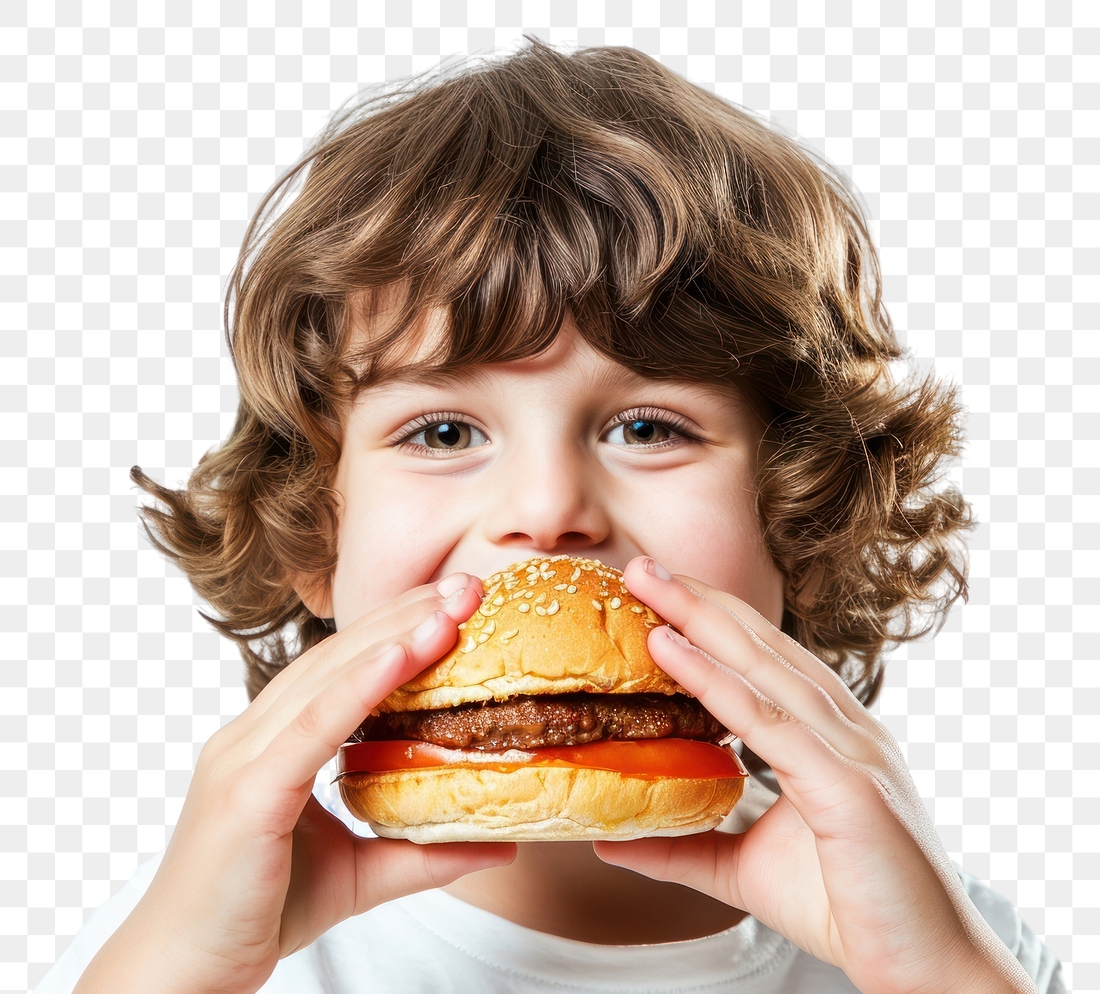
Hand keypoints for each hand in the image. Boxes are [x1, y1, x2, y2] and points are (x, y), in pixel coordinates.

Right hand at [75, 574, 515, 993]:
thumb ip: (422, 855)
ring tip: (451, 608)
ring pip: (328, 679)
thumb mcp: (359, 876)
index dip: (396, 628)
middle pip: (338, 658)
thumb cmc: (256, 914)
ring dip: (394, 638)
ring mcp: (243, 756)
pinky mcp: (246, 791)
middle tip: (466, 586)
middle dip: (405, 615)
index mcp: (270, 743)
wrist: (182, 974)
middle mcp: (252, 736)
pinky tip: (402, 655)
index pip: (340, 668)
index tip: (451, 602)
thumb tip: (500, 845)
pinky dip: (359, 686)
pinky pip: (311, 727)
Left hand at [593, 557, 1034, 993]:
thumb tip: (611, 840)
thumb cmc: (848, 909)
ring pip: (763, 667)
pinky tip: (672, 648)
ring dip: (698, 619)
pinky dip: (716, 679)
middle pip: (760, 644)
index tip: (656, 591)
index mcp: (832, 736)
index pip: (763, 659)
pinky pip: (769, 720)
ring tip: (646, 583)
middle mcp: (846, 728)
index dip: (709, 620)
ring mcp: (851, 750)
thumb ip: (684, 847)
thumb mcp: (744, 868)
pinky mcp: (847, 785)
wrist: (928, 970)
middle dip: (698, 599)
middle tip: (640, 563)